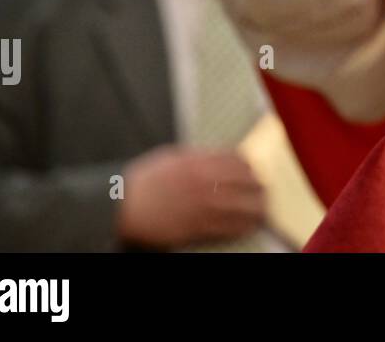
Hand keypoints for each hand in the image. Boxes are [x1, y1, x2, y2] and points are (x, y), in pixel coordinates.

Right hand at [117, 146, 265, 248]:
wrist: (122, 207)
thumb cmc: (144, 181)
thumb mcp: (172, 158)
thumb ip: (199, 157)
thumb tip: (221, 158)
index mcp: (200, 161)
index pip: (240, 159)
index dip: (250, 166)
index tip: (252, 171)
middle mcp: (207, 181)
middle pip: (249, 181)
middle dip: (259, 186)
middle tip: (263, 190)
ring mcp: (205, 205)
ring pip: (247, 206)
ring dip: (258, 207)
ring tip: (262, 210)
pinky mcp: (200, 228)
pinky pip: (232, 227)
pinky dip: (244, 225)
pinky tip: (249, 225)